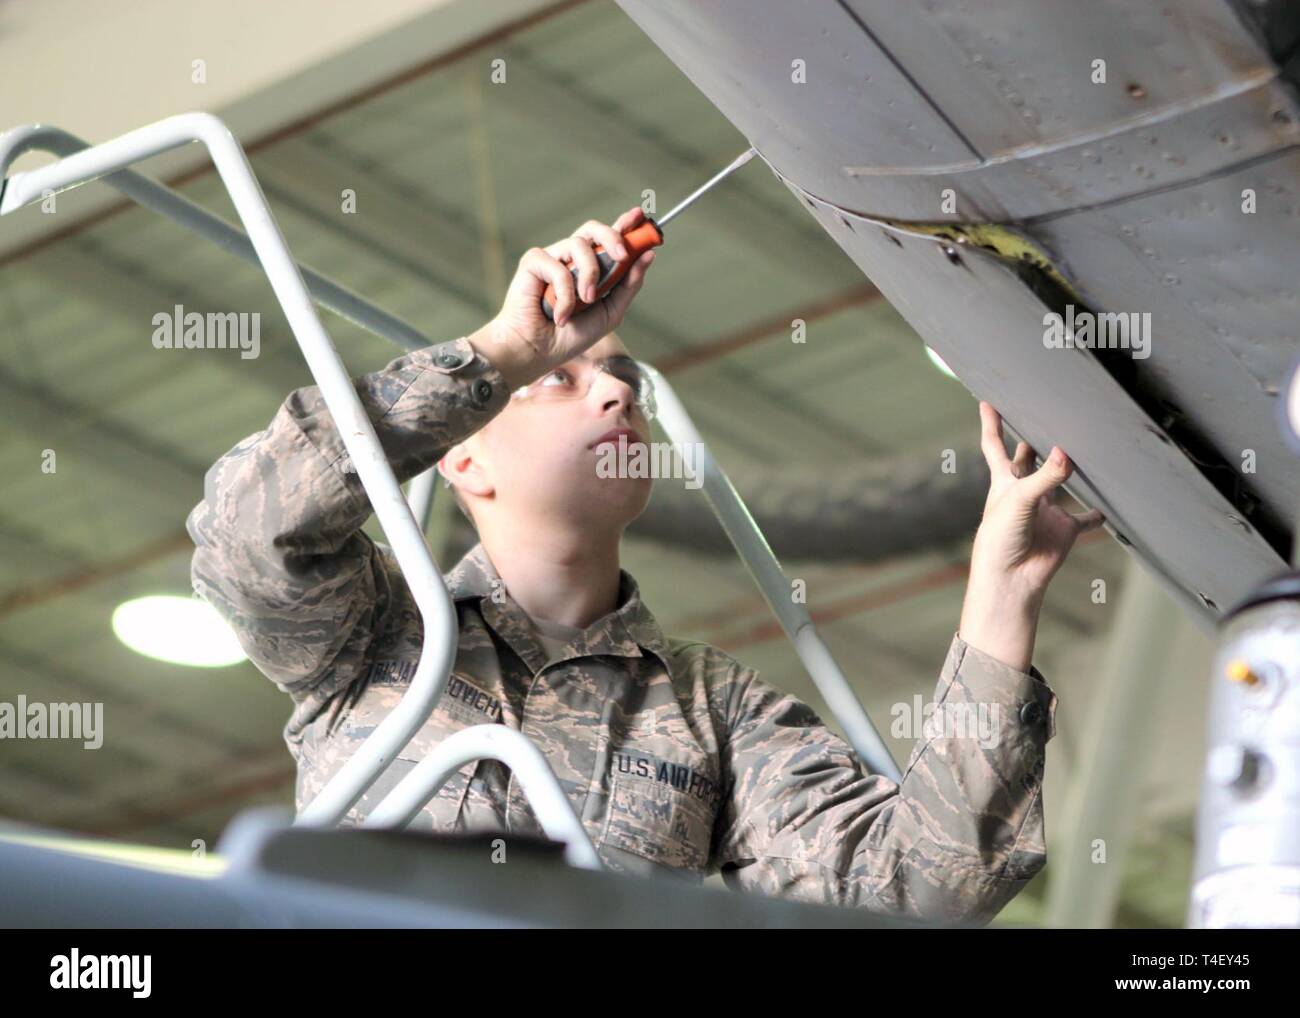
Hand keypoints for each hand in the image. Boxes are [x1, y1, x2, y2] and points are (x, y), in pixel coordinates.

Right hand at [481, 207, 654, 386]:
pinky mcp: (533, 262)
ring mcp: (553, 258)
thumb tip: (649, 255)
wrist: (540, 351)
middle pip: (593, 229)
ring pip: (579, 245)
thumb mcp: (610, 312)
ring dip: (589, 275)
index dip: (624, 224)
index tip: (641, 216)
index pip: (608, 239)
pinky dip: (565, 294)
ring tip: (586, 301)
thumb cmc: (571, 336)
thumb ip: (628, 284)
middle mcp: (572, 259)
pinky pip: (558, 267)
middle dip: (612, 236)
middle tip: (622, 255)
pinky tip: (561, 315)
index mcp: (591, 268)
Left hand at [958, 402, 1103, 670]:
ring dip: (1069, 468)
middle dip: (1033, 438)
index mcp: (1004, 482)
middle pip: (1028, 458)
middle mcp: (1025, 491)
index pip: (995, 445)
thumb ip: (1045, 478)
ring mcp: (1045, 510)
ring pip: (1059, 482)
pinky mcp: (1064, 529)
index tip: (987, 400)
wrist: (1010, 580)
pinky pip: (1086, 518)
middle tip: (1044, 414)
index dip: (991, 424)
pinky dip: (1098, 512)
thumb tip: (1066, 453)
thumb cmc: (1000, 540)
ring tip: (1083, 444)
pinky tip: (1110, 502)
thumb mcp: (1018, 501)